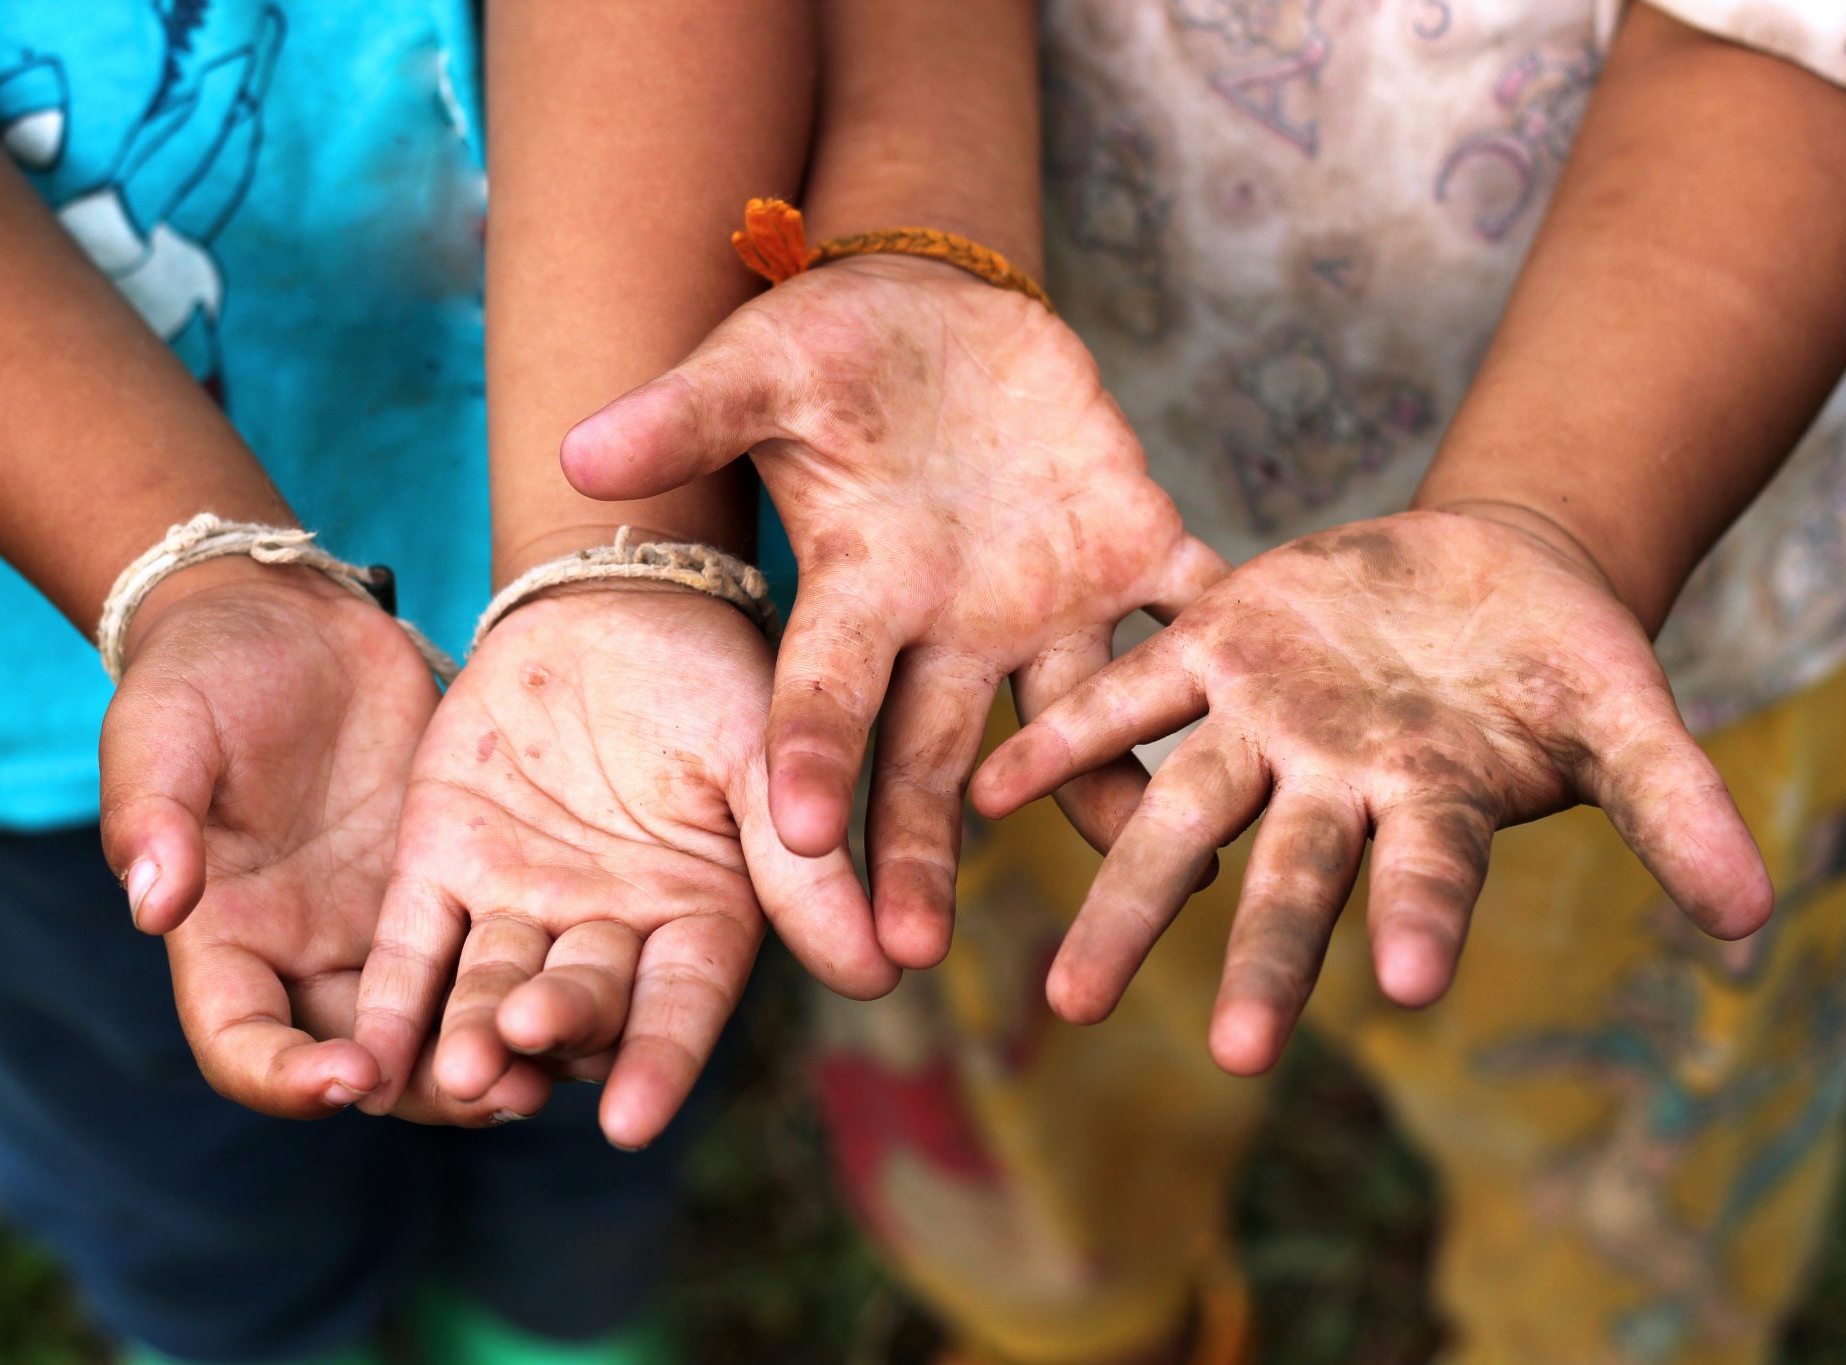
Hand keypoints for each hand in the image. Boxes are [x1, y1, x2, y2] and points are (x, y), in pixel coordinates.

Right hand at [99, 559, 546, 1122]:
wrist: (288, 619)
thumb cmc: (203, 670)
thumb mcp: (163, 725)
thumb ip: (154, 811)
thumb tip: (153, 906)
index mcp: (225, 937)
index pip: (242, 1042)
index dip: (287, 1078)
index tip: (354, 1078)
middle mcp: (306, 953)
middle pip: (360, 1061)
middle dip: (423, 1092)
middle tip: (494, 1095)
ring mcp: (383, 926)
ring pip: (439, 1027)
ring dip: (491, 1056)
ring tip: (556, 1068)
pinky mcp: (451, 883)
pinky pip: (492, 956)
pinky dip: (532, 988)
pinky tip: (596, 1001)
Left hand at [350, 584, 893, 1149]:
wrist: (612, 602)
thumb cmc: (711, 676)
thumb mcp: (766, 756)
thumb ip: (803, 864)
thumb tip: (883, 975)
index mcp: (700, 917)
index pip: (679, 1006)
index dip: (658, 1062)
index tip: (633, 1122)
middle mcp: (612, 931)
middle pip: (583, 1003)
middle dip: (557, 1030)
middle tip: (524, 1045)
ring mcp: (526, 904)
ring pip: (497, 990)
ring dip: (475, 1036)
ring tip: (456, 1070)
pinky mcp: (446, 869)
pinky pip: (415, 947)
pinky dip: (393, 1005)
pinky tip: (365, 1061)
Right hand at [561, 256, 1225, 968]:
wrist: (937, 318)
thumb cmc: (830, 349)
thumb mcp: (760, 367)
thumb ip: (687, 415)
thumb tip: (575, 449)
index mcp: (865, 584)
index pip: (828, 690)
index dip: (814, 758)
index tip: (801, 836)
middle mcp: (954, 619)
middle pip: (937, 755)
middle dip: (923, 851)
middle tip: (917, 953)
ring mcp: (1051, 593)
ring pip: (1080, 715)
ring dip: (1110, 789)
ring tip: (1162, 872)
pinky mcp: (1135, 538)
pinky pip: (1191, 598)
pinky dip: (1226, 640)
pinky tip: (1269, 707)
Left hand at [972, 508, 1773, 1073]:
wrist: (1488, 569)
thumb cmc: (1562, 660)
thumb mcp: (1627, 714)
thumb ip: (1671, 803)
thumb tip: (1751, 922)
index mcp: (1433, 802)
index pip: (1428, 876)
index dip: (1418, 922)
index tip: (1404, 989)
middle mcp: (1333, 784)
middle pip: (1287, 883)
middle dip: (1258, 964)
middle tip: (1229, 1060)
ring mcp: (1264, 722)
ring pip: (1181, 818)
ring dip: (1126, 901)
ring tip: (1069, 1000)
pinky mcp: (1215, 644)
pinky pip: (1125, 698)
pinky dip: (1064, 742)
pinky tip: (993, 792)